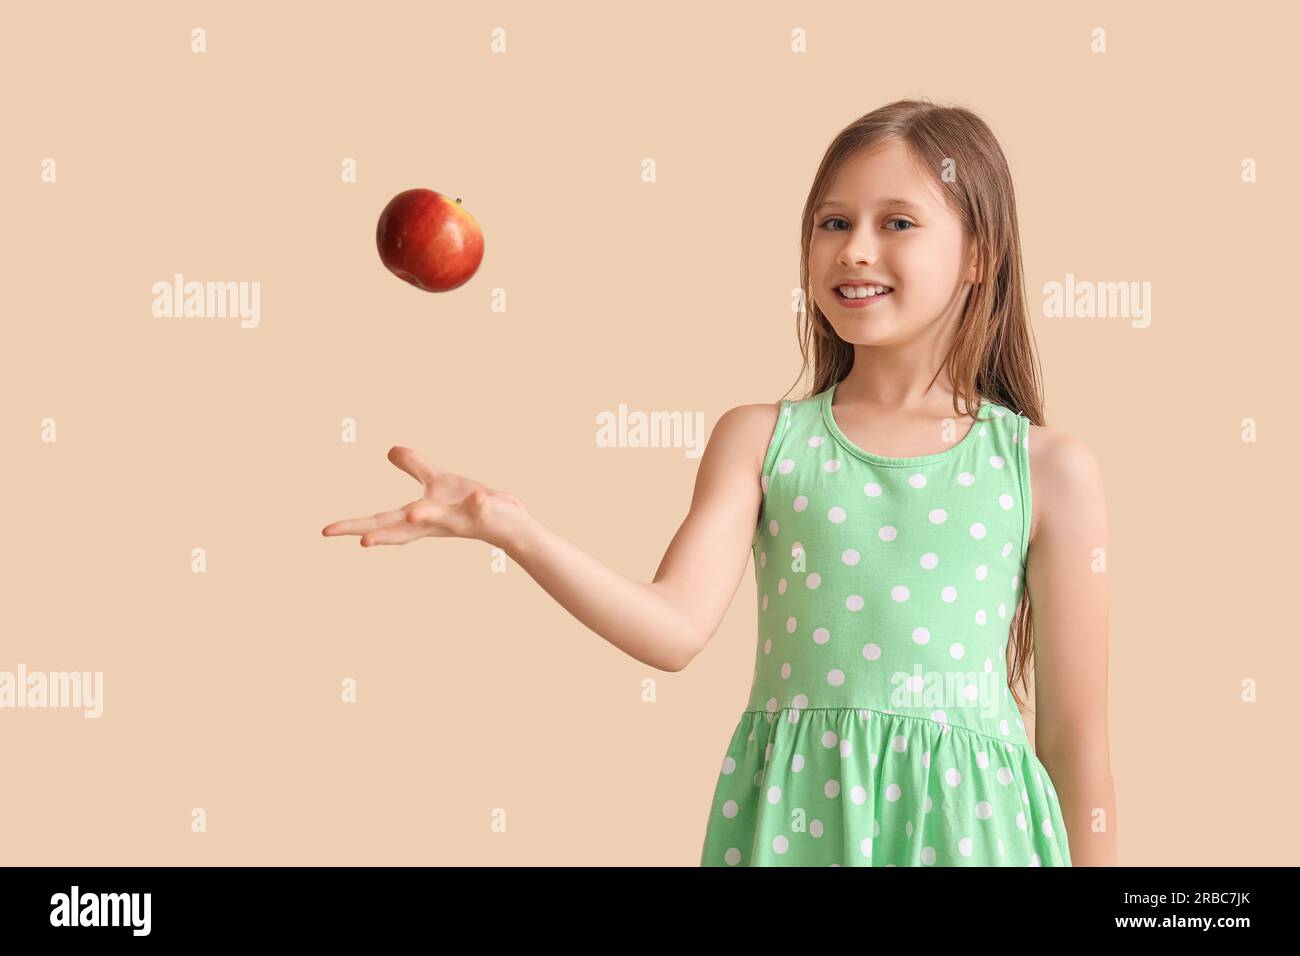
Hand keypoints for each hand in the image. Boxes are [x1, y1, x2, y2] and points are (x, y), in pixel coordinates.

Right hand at [321, 445, 528, 548]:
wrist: (508, 522)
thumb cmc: (469, 505)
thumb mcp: (438, 483)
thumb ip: (414, 467)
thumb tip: (389, 450)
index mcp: (419, 517)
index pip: (381, 522)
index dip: (353, 526)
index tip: (324, 531)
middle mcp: (434, 522)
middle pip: (402, 530)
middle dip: (380, 534)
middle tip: (359, 541)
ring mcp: (458, 519)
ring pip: (439, 520)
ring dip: (425, 518)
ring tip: (410, 514)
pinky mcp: (483, 514)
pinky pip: (479, 508)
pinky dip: (477, 503)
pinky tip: (478, 495)